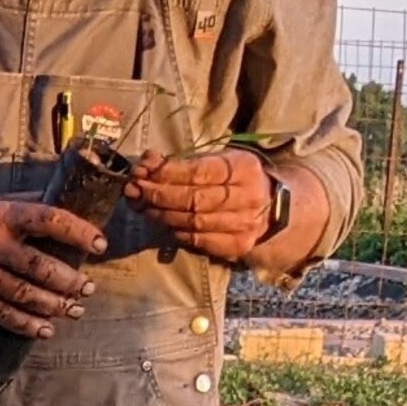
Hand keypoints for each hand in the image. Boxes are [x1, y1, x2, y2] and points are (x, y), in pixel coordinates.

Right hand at [0, 197, 107, 338]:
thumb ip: (26, 204)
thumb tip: (68, 200)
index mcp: (0, 214)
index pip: (48, 220)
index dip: (78, 232)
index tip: (100, 244)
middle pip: (39, 265)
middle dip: (70, 279)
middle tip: (88, 286)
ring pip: (23, 294)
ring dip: (54, 305)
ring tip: (74, 309)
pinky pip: (0, 313)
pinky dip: (26, 324)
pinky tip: (45, 328)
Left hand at [127, 148, 275, 263]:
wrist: (273, 207)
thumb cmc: (237, 178)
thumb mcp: (220, 160)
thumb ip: (185, 162)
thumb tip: (148, 160)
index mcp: (243, 169)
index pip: (199, 172)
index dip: (167, 174)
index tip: (142, 172)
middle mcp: (247, 197)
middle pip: (194, 199)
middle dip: (158, 195)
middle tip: (133, 191)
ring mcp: (244, 224)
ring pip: (193, 222)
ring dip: (161, 214)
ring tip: (142, 206)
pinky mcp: (237, 245)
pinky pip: (198, 241)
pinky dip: (176, 232)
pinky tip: (163, 223)